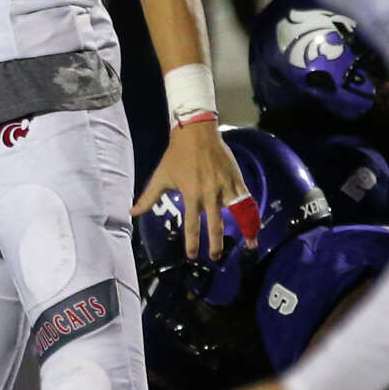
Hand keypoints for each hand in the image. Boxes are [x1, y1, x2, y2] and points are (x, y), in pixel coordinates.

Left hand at [133, 120, 256, 259]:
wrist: (196, 133)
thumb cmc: (176, 155)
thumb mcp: (161, 176)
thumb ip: (148, 198)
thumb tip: (132, 213)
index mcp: (191, 196)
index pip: (191, 225)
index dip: (192, 243)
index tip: (192, 255)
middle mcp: (210, 195)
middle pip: (215, 225)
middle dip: (215, 244)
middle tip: (215, 257)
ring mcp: (225, 187)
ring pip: (237, 213)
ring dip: (245, 230)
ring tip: (250, 245)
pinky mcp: (236, 179)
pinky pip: (246, 199)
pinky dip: (252, 213)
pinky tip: (256, 224)